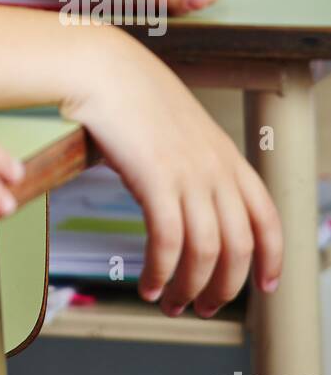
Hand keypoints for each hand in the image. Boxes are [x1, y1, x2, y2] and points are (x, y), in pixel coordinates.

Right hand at [63, 31, 282, 316]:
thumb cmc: (130, 95)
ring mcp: (188, 173)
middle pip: (239, 246)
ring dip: (190, 288)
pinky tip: (148, 283)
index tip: (265, 286)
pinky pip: (168, 242)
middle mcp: (215, 167)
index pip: (267, 216)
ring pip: (206, 252)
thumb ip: (191, 162)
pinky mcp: (156, 179)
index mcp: (226, 154)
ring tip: (171, 303)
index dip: (272, 257)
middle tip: (204, 307)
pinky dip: (161, 272)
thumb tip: (183, 202)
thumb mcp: (178, 127)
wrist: (102, 68)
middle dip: (225, 287)